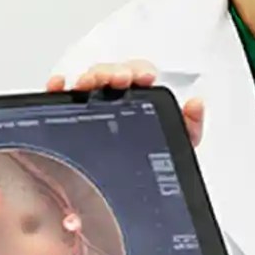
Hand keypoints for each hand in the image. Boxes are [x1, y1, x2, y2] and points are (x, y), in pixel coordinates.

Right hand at [46, 59, 205, 146]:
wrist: (132, 184)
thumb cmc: (152, 157)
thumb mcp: (176, 141)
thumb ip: (189, 124)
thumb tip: (196, 104)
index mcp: (138, 95)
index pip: (137, 72)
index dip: (139, 70)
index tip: (145, 77)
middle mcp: (113, 95)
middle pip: (108, 73)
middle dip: (113, 72)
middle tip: (120, 80)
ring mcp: (91, 105)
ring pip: (86, 82)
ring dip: (88, 78)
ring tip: (89, 84)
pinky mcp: (70, 116)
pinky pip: (61, 98)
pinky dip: (58, 87)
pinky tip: (59, 85)